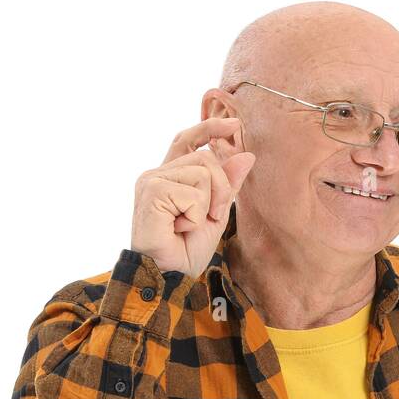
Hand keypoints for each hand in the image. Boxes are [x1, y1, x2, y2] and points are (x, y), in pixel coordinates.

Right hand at [130, 117, 255, 277]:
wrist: (169, 274)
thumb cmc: (186, 249)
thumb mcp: (216, 213)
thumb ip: (228, 184)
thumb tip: (247, 155)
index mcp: (170, 176)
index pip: (188, 140)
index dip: (209, 128)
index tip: (235, 124)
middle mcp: (157, 174)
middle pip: (206, 159)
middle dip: (222, 190)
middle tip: (211, 217)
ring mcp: (152, 180)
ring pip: (203, 173)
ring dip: (208, 205)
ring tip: (189, 225)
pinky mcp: (151, 190)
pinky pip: (193, 193)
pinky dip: (195, 216)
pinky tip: (178, 228)